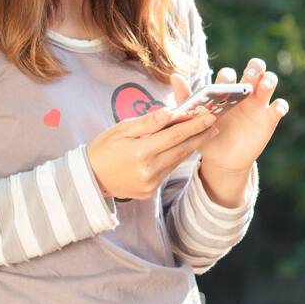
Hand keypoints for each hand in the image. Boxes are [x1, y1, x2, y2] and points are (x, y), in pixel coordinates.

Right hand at [86, 105, 218, 200]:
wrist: (89, 178)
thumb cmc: (103, 148)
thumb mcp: (121, 129)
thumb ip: (148, 122)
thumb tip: (170, 112)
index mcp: (140, 152)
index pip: (174, 136)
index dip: (194, 125)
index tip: (209, 116)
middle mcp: (148, 170)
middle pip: (181, 150)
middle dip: (200, 135)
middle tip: (215, 124)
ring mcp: (150, 183)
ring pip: (177, 161)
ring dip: (191, 146)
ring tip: (205, 133)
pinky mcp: (150, 191)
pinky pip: (168, 170)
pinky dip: (177, 158)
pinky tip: (185, 147)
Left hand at [169, 58, 287, 173]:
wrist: (222, 159)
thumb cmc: (207, 134)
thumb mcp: (195, 119)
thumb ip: (186, 98)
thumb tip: (174, 76)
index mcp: (226, 90)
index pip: (228, 75)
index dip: (228, 75)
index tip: (225, 81)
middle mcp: (243, 92)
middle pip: (254, 71)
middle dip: (254, 67)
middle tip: (251, 72)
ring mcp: (258, 104)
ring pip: (269, 83)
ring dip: (269, 80)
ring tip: (265, 84)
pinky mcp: (269, 119)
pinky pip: (279, 107)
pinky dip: (280, 105)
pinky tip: (276, 108)